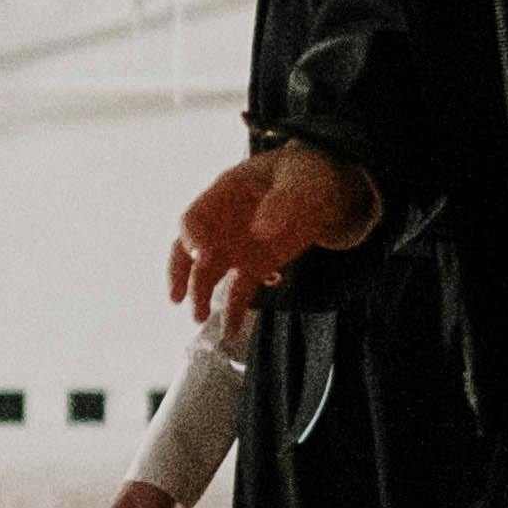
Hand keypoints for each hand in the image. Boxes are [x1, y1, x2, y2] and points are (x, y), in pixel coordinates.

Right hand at [170, 147, 372, 316]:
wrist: (330, 190)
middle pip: (187, 249)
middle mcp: (222, 223)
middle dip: (180, 272)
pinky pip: (238, 290)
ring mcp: (236, 246)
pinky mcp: (254, 266)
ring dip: (201, 295)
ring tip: (200, 318)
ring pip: (207, 274)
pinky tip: (232, 330)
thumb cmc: (309, 177)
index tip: (202, 254)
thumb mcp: (301, 183)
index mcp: (225, 194)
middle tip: (177, 296)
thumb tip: (261, 230)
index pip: (195, 217)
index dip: (193, 236)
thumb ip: (283, 202)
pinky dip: (234, 310)